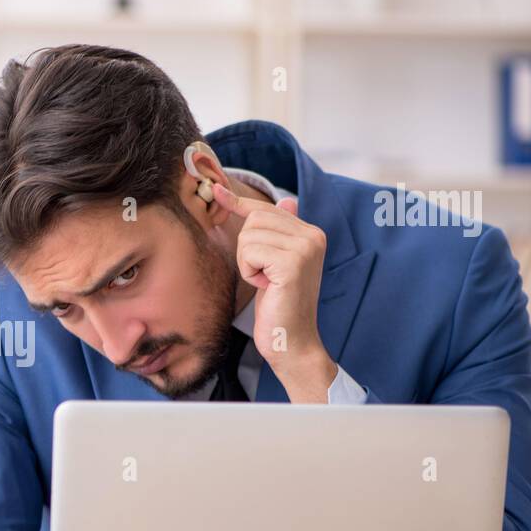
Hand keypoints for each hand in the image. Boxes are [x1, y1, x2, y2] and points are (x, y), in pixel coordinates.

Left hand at [211, 182, 336, 402]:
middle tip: (263, 275)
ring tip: (267, 282)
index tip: (217, 190)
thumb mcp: (277, 264)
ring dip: (248, 262)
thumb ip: (280, 233)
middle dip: (247, 249)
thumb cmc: (280, 305)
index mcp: (311, 233)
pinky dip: (249, 272)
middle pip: (255, 219)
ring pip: (249, 235)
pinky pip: (249, 252)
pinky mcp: (292, 263)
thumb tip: (287, 199)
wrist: (292, 341)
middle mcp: (313, 235)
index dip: (239, 202)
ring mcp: (305, 248)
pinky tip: (266, 287)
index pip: (267, 209)